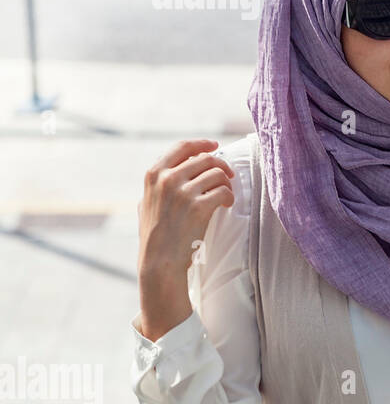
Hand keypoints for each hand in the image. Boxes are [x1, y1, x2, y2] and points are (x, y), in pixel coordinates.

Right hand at [136, 139, 234, 339]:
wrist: (159, 260)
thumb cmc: (155, 234)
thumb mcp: (146, 202)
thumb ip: (158, 183)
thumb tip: (175, 167)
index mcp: (154, 174)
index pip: (182, 147)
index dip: (202, 143)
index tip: (215, 144)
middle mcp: (167, 179)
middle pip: (205, 159)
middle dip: (221, 166)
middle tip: (228, 177)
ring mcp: (183, 192)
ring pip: (218, 173)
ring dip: (226, 183)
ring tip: (225, 195)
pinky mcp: (198, 206)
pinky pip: (224, 191)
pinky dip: (229, 197)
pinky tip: (226, 204)